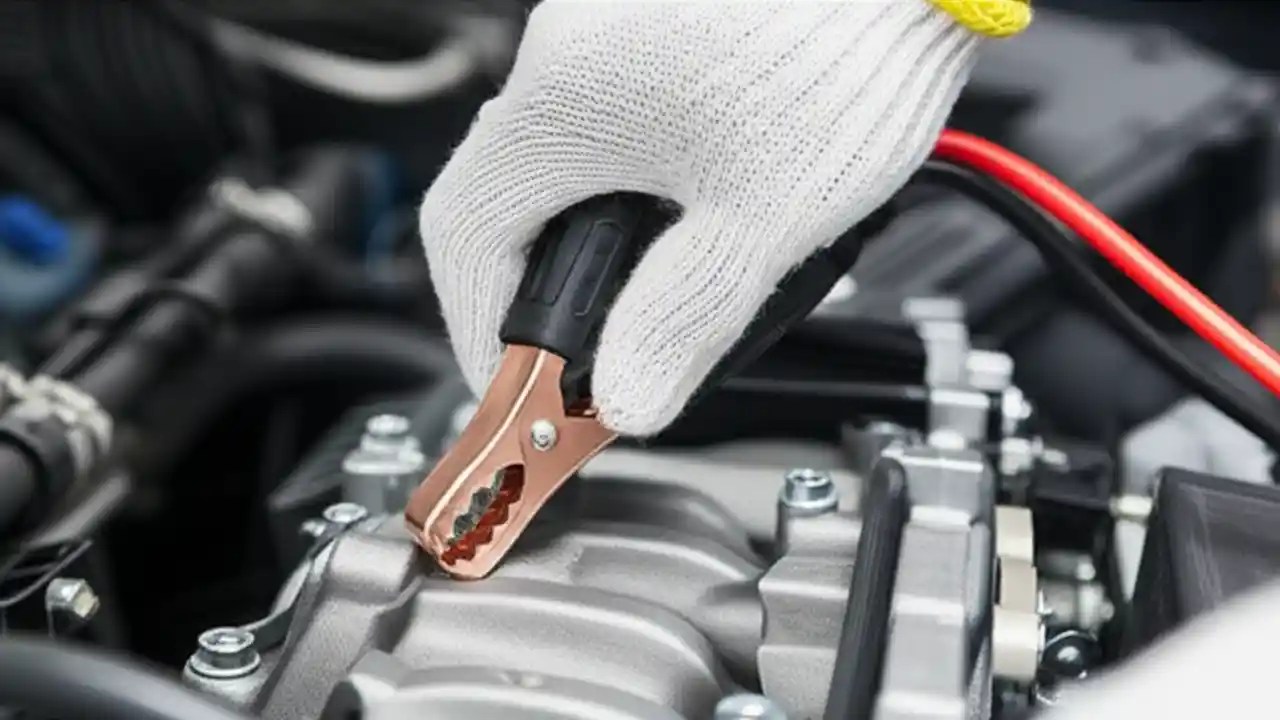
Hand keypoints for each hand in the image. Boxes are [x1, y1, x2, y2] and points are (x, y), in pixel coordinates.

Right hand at [420, 0, 981, 434]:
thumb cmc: (849, 53)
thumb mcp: (762, 222)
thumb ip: (681, 324)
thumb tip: (627, 397)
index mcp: (561, 106)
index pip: (464, 238)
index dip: (481, 332)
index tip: (521, 389)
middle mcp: (563, 55)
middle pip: (500, 204)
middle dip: (537, 296)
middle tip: (577, 362)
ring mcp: (602, 35)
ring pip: (551, 166)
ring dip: (581, 245)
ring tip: (639, 301)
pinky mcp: (647, 30)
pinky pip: (597, 126)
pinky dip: (615, 193)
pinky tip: (678, 219)